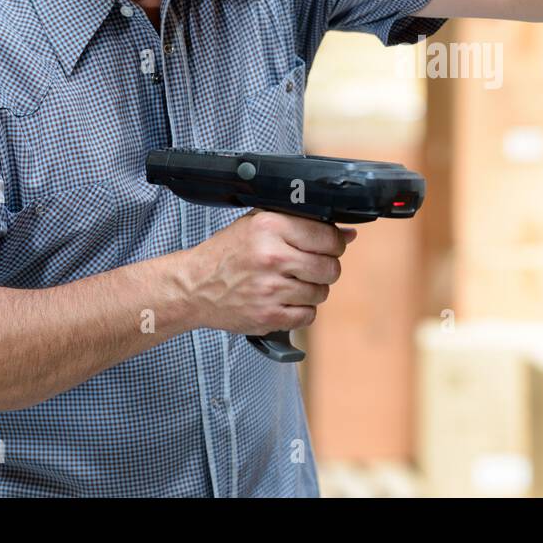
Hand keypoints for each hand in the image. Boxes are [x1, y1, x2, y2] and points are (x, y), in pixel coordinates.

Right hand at [179, 210, 356, 335]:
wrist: (193, 287)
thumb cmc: (227, 254)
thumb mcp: (258, 225)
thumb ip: (301, 225)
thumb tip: (348, 234)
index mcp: (270, 227)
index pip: (327, 237)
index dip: (335, 243)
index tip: (329, 246)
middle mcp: (271, 257)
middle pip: (330, 267)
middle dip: (326, 268)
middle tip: (309, 267)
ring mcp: (270, 289)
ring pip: (321, 293)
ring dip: (313, 290)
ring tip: (291, 284)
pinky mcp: (268, 316)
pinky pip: (308, 316)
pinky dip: (301, 311)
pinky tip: (285, 301)